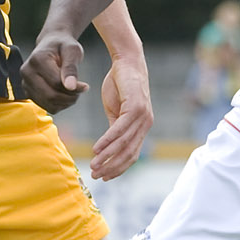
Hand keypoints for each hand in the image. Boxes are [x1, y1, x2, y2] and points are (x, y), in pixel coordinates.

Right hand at [22, 32, 87, 114]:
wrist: (52, 45)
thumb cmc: (63, 46)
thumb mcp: (72, 51)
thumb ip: (71, 68)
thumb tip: (71, 86)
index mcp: (36, 60)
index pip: (56, 82)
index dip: (74, 88)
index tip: (85, 86)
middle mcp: (27, 72)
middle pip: (51, 96)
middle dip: (70, 97)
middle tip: (80, 90)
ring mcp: (26, 84)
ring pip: (49, 104)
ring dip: (66, 102)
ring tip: (73, 91)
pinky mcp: (29, 93)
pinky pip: (48, 107)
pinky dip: (60, 104)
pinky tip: (65, 94)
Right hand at [88, 49, 154, 180]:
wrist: (126, 62)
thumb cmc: (120, 85)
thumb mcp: (115, 110)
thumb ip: (114, 128)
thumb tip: (107, 147)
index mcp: (142, 127)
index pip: (132, 154)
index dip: (118, 168)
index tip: (104, 177)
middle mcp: (145, 124)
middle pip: (129, 153)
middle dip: (111, 167)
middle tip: (96, 175)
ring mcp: (142, 117)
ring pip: (124, 144)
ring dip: (107, 157)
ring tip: (94, 165)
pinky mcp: (135, 108)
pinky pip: (120, 129)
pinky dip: (108, 141)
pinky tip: (97, 149)